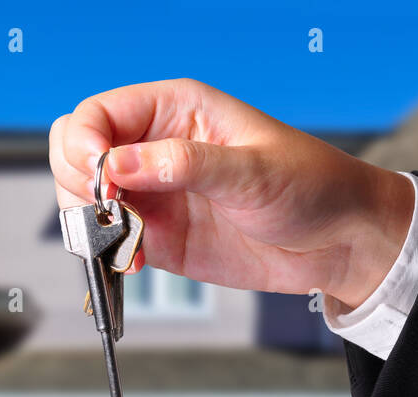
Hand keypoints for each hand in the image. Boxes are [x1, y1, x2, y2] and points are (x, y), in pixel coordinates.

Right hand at [50, 78, 414, 310]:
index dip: (85, 143)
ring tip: (126, 242)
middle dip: (80, 185)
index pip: (99, 114)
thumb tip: (117, 165)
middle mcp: (155, 150)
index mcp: (175, 111)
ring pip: (86, 203)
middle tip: (109, 213)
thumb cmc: (311, 185)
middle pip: (78, 155)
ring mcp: (154, 196)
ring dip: (90, 225)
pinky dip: (107, 256)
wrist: (339, 242)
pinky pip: (111, 244)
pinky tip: (131, 263)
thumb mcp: (251, 170)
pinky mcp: (160, 239)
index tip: (98, 178)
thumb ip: (183, 164)